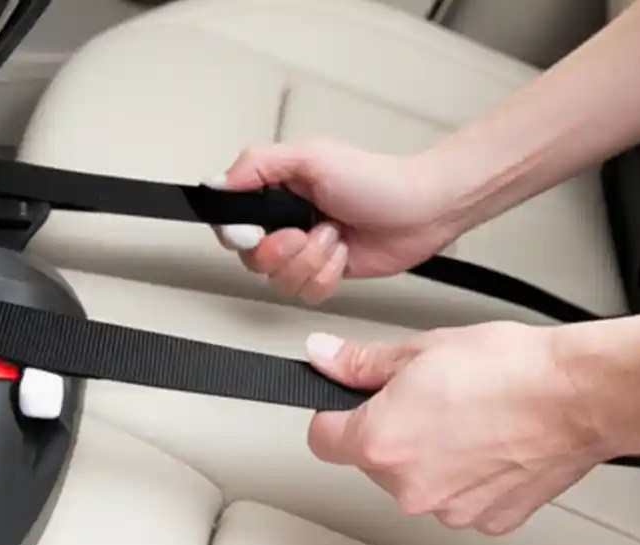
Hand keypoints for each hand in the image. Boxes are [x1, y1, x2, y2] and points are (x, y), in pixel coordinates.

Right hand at [208, 139, 461, 303]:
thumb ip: (257, 164)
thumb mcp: (310, 156)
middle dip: (283, 250)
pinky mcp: (325, 273)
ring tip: (334, 236)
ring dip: (312, 260)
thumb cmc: (378, 179)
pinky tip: (344, 253)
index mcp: (276, 191)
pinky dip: (328, 275)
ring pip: (279, 280)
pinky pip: (307, 292)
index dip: (239, 235)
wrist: (422, 210)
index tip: (256, 233)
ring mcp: (305, 251)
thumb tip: (217, 182)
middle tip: (306, 231)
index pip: (230, 222)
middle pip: (252, 258)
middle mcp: (286, 222)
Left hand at [303, 322, 612, 534]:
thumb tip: (324, 358)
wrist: (580, 395)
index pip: (323, 439)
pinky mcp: (488, 521)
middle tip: (429, 400)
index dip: (335, 415)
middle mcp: (409, 487)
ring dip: (431, 457)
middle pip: (373, 462)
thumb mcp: (421, 350)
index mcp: (380, 443)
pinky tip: (491, 444)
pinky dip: (469, 477)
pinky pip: (461, 499)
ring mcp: (450, 510)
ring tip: (468, 419)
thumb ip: (360, 363)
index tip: (349, 404)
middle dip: (391, 432)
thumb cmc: (512, 371)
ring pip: (418, 482)